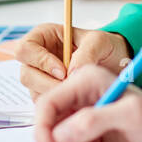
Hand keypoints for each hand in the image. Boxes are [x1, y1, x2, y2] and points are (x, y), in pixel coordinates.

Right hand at [15, 23, 131, 97]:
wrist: (116, 62)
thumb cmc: (105, 46)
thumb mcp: (99, 41)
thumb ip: (85, 53)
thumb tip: (70, 72)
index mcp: (43, 36)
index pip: (25, 49)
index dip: (41, 62)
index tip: (63, 71)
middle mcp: (37, 56)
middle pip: (26, 73)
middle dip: (47, 84)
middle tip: (70, 87)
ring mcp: (40, 76)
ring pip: (33, 91)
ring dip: (54, 95)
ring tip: (77, 93)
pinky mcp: (47, 93)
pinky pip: (44, 103)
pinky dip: (58, 105)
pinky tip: (76, 101)